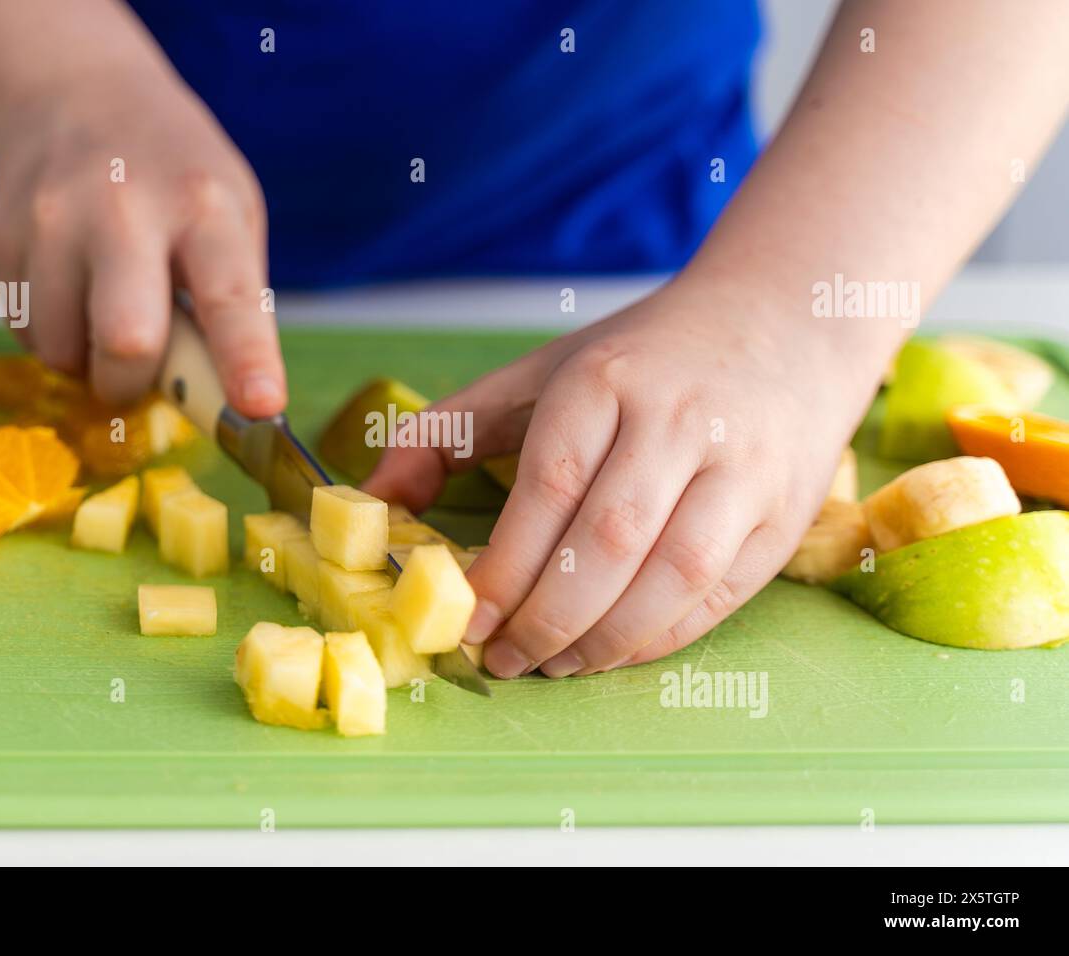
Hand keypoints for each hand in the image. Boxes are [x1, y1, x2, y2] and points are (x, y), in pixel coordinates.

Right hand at [0, 70, 282, 411]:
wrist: (76, 92)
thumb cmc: (177, 177)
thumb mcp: (231, 214)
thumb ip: (233, 302)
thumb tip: (233, 403)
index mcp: (204, 207)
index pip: (231, 295)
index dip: (246, 359)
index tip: (262, 406)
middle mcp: (126, 210)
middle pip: (126, 338)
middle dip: (134, 384)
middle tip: (142, 378)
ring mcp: (54, 220)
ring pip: (63, 350)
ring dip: (88, 364)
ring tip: (106, 316)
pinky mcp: (3, 236)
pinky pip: (26, 333)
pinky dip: (54, 337)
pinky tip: (72, 292)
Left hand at [362, 278, 885, 678]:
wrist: (783, 323)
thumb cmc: (641, 360)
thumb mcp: (538, 374)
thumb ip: (448, 432)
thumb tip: (367, 499)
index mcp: (606, 380)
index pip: (549, 487)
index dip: (506, 566)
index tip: (468, 620)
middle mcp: (680, 420)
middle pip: (608, 540)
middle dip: (547, 618)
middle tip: (504, 660)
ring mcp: (742, 468)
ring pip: (672, 576)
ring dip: (605, 640)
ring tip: (555, 665)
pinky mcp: (783, 513)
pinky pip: (719, 595)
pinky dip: (660, 637)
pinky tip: (613, 651)